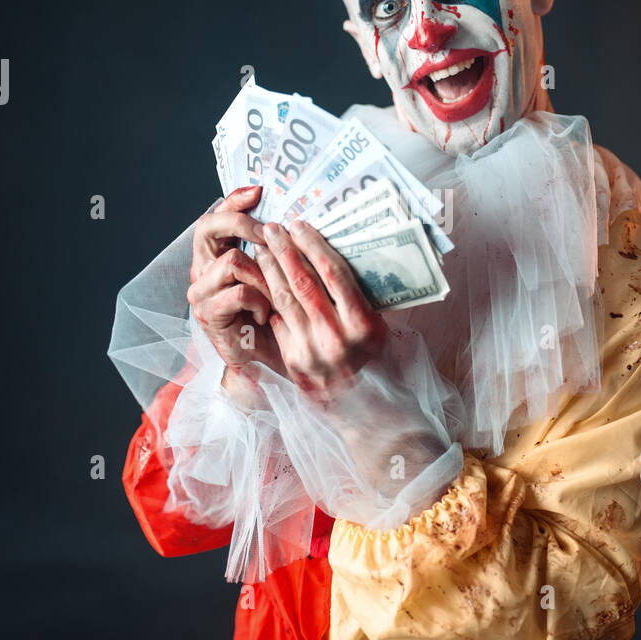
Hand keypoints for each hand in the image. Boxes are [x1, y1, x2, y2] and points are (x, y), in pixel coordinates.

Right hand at [187, 186, 286, 399]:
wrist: (263, 364)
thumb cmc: (273, 318)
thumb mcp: (276, 278)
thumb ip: (275, 249)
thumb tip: (294, 215)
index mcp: (215, 254)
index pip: (216, 215)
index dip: (234, 200)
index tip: (259, 191)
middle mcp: (202, 269)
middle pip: (209, 227)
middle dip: (242, 224)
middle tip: (269, 233)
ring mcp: (202, 292)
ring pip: (231, 259)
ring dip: (262, 274)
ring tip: (276, 293)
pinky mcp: (209, 315)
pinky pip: (239, 292)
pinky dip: (260, 301)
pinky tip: (267, 316)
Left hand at [255, 219, 389, 403]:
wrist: (369, 414)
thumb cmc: (379, 364)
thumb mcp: (379, 328)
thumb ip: (357, 300)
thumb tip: (331, 260)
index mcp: (363, 324)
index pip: (333, 273)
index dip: (313, 245)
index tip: (300, 225)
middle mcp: (336, 337)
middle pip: (303, 283)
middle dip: (285, 251)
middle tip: (272, 228)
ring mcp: (311, 352)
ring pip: (284, 301)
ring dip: (270, 270)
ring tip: (261, 248)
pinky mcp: (294, 363)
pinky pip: (279, 324)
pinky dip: (270, 300)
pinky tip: (262, 282)